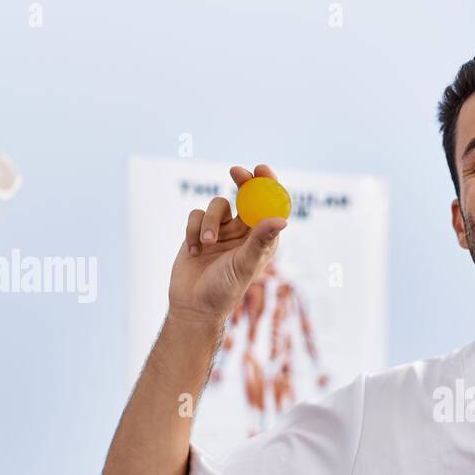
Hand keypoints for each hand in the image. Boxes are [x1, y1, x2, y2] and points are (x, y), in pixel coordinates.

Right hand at [167, 163, 287, 321]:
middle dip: (242, 182)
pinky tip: (193, 251)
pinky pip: (195, 215)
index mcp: (262, 239)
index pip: (269, 206)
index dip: (268, 184)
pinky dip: (192, 230)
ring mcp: (221, 231)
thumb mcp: (245, 264)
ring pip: (217, 205)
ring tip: (207, 243)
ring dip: (210, 221)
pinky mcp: (198, 232)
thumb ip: (261, 240)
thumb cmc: (225, 289)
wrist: (193, 305)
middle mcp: (244, 232)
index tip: (261, 170)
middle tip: (237, 172)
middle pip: (246, 196)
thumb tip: (282, 219)